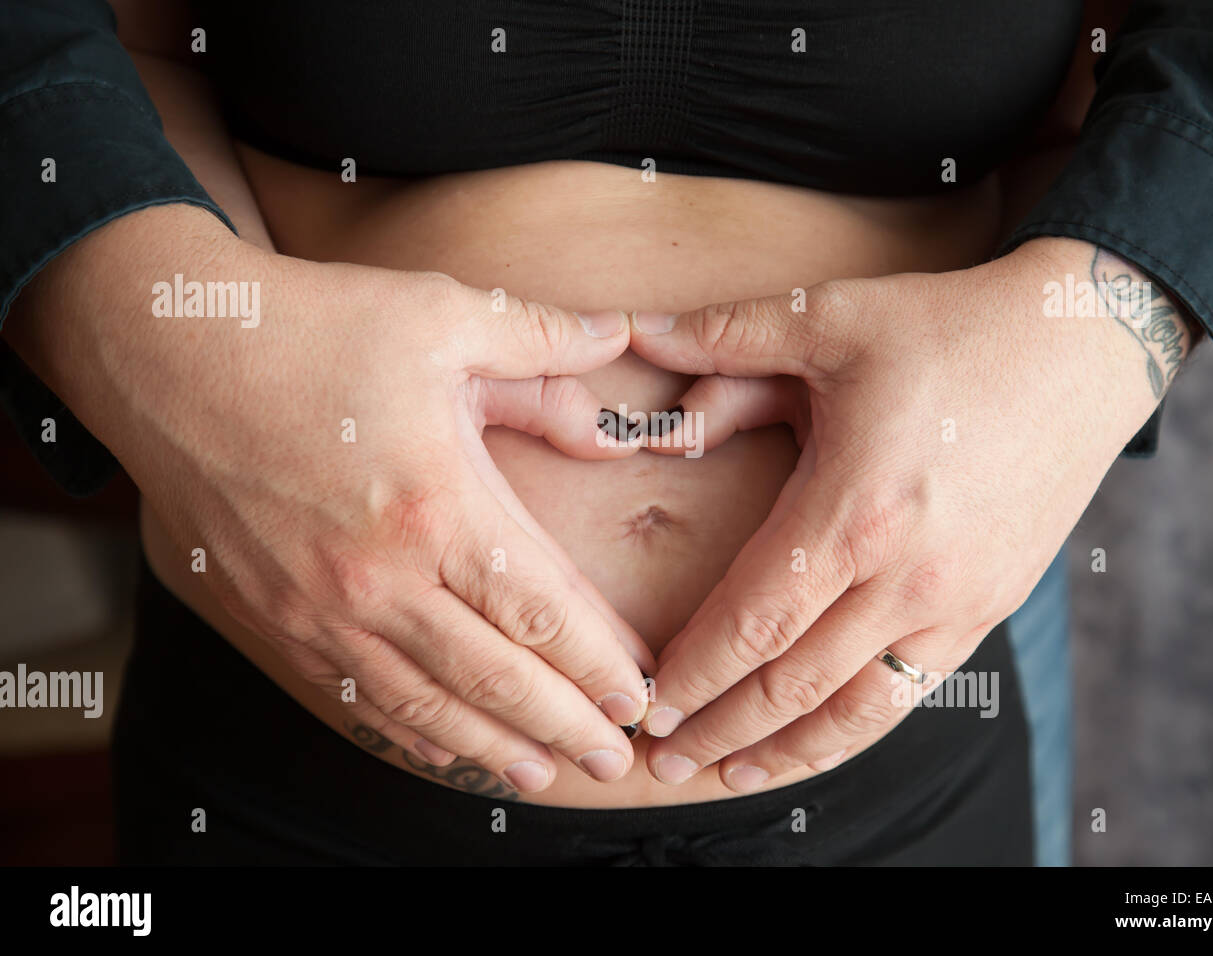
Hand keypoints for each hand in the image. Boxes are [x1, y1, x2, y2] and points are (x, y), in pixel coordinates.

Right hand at [9, 206, 654, 791]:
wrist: (167, 352)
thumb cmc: (312, 328)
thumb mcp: (440, 315)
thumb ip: (543, 341)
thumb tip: (624, 336)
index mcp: (438, 506)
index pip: (543, 613)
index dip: (600, 664)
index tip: (640, 695)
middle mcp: (381, 577)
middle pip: (497, 679)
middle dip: (567, 726)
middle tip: (617, 759)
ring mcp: (321, 610)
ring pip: (428, 705)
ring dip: (496, 746)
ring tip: (546, 771)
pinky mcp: (276, 620)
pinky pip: (356, 698)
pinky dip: (412, 731)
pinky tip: (448, 748)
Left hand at [629, 237, 1196, 789]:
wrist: (1083, 347)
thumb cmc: (949, 330)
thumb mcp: (830, 318)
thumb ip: (726, 339)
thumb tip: (637, 336)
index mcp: (855, 510)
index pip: (751, 623)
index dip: (693, 674)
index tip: (647, 704)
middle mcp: (907, 576)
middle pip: (791, 684)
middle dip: (717, 729)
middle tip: (659, 759)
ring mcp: (956, 602)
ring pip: (854, 711)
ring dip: (783, 753)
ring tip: (728, 774)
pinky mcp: (989, 609)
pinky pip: (909, 693)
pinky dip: (853, 731)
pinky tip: (815, 742)